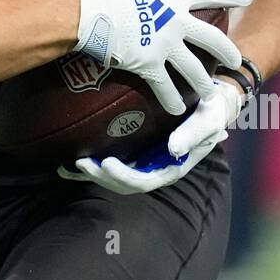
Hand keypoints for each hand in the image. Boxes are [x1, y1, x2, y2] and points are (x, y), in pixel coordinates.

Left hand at [57, 79, 244, 193]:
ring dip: (91, 173)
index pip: (146, 179)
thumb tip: (173, 149)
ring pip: (114, 175)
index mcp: (172, 166)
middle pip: (125, 182)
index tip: (107, 165)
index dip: (125, 176)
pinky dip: (90, 163)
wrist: (210, 98)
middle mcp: (155, 166)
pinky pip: (109, 159)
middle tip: (80, 163)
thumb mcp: (209, 118)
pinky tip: (67, 161)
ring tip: (70, 165)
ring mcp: (143, 158)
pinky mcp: (133, 147)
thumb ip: (193, 134)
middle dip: (101, 177)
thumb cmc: (211, 108)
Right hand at [70, 0, 252, 114]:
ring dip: (204, 83)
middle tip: (237, 60)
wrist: (89, 12)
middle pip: (211, 38)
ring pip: (194, 69)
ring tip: (211, 93)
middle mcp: (176, 22)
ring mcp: (165, 45)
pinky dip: (172, 100)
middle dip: (227, 50)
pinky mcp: (150, 65)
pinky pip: (166, 87)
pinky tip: (178, 109)